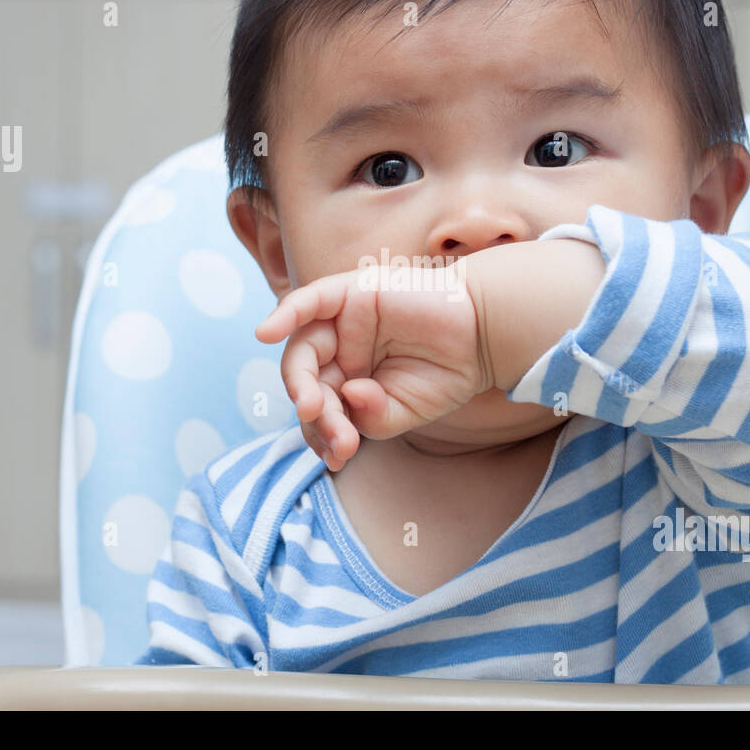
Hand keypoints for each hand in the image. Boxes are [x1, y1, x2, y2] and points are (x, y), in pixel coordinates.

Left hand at [254, 261, 489, 471]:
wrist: (483, 336)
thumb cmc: (446, 373)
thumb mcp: (405, 412)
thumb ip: (371, 416)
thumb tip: (348, 398)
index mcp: (346, 380)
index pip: (319, 408)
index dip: (322, 434)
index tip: (339, 457)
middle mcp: (338, 350)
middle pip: (307, 382)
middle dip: (316, 415)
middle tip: (339, 438)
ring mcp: (343, 321)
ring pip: (304, 348)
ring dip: (300, 381)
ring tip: (311, 407)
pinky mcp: (352, 292)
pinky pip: (309, 301)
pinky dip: (285, 313)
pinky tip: (266, 333)